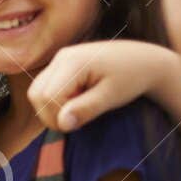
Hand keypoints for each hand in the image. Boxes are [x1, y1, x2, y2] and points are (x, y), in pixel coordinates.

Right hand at [27, 40, 180, 133]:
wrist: (145, 60)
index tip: (82, 121)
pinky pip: (45, 88)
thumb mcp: (111, 97)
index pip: (47, 97)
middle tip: (80, 119)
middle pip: (36, 95)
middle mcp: (61, 56)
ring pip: (37, 93)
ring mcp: (60, 59)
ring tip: (80, 109)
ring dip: (53, 109)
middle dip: (52, 114)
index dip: (58, 117)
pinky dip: (56, 101)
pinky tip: (78, 101)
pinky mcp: (62, 65)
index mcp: (72, 61)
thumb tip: (62, 124)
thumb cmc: (132, 78)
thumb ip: (86, 109)